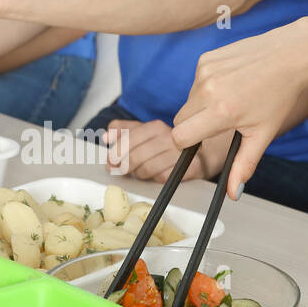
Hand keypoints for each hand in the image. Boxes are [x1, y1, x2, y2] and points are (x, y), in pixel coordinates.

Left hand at [105, 120, 230, 182]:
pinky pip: (162, 178)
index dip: (114, 154)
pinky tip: (156, 176)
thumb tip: (106, 137)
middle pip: (134, 157)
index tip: (109, 163)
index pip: (127, 140)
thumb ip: (123, 130)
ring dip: (139, 175)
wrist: (201, 153)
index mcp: (155, 127)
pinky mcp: (189, 167)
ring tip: (141, 173)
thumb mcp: (144, 132)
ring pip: (146, 170)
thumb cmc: (168, 145)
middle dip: (124, 167)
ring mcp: (179, 152)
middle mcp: (168, 137)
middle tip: (120, 172)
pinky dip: (155, 179)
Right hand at [173, 21, 307, 196]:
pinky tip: (231, 82)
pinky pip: (196, 81)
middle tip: (221, 121)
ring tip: (232, 98)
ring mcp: (204, 71)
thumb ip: (243, 164)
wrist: (290, 55)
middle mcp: (207, 90)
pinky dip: (208, 86)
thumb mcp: (262, 134)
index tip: (200, 142)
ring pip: (189, 100)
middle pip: (180, 119)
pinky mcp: (205, 58)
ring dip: (203, 105)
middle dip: (195, 125)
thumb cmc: (279, 95)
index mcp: (220, 112)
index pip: (180, 137)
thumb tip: (232, 194)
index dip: (187, 144)